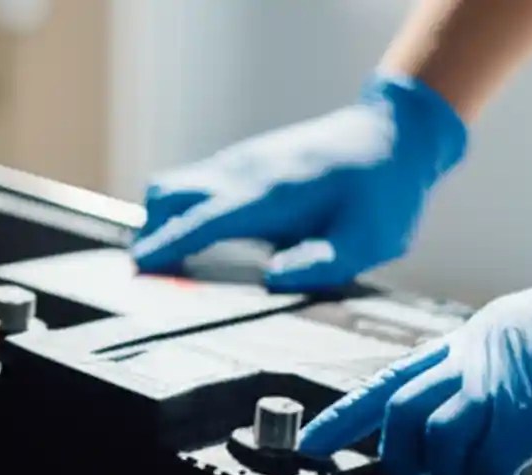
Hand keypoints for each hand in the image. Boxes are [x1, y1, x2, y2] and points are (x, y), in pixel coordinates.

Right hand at [131, 74, 466, 291]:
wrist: (393, 135)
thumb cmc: (383, 192)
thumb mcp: (367, 240)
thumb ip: (321, 262)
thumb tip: (273, 280)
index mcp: (269, 195)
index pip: (201, 221)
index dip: (166, 247)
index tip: (139, 269)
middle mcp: (245, 172)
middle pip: (167, 194)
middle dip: (152, 233)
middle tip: (157, 275)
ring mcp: (241, 162)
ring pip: (177, 186)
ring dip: (166, 222)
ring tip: (178, 265)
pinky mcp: (245, 162)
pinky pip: (197, 184)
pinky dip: (186, 211)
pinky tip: (208, 240)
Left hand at [297, 197, 531, 474]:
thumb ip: (511, 367)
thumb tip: (494, 410)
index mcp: (482, 332)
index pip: (396, 373)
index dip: (347, 412)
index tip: (314, 439)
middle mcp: (481, 350)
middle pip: (399, 409)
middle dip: (395, 454)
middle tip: (414, 474)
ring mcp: (506, 376)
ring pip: (432, 438)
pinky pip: (483, 463)